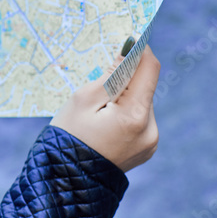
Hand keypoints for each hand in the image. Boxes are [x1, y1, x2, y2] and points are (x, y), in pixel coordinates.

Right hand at [50, 44, 160, 172]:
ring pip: (140, 102)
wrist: (66, 179)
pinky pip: (138, 119)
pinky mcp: (146, 149)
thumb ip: (110, 76)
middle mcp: (150, 129)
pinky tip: (103, 121)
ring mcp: (150, 142)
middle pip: (144, 87)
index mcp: (135, 115)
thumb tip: (127, 56)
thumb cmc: (69, 135)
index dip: (140, 50)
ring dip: (123, 95)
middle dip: (125, 77)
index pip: (148, 69)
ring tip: (96, 108)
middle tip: (98, 79)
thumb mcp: (82, 98)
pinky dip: (124, 112)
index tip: (129, 38)